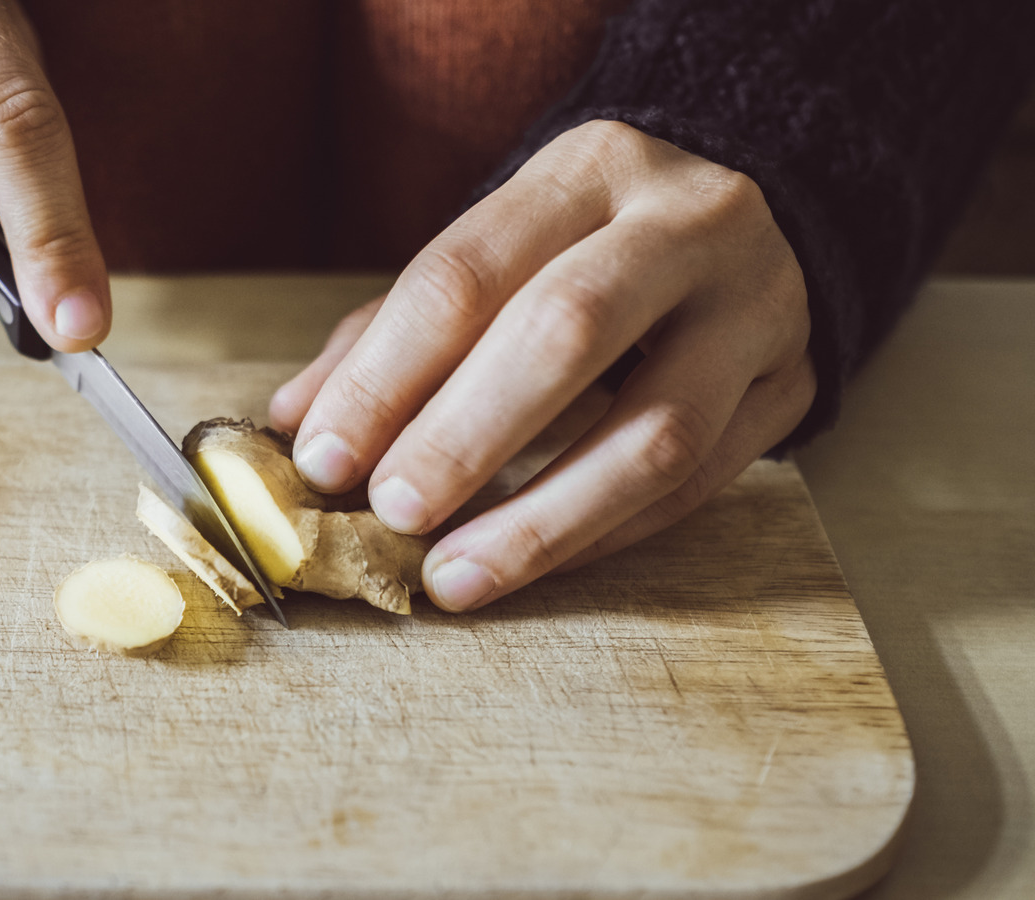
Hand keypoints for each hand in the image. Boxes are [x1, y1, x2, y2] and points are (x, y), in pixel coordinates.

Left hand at [270, 120, 815, 611]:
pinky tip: (528, 565)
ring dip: (542, 518)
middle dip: (465, 435)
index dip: (386, 375)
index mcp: (588, 169)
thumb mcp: (493, 253)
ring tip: (453, 576)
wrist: (741, 225)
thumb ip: (390, 333)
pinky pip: (697, 485)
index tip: (324, 457)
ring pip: (655, 429)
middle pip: (567, 330)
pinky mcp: (791, 386)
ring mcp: (757, 306)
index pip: (466, 273)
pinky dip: (600, 536)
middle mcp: (686, 223)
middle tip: (391, 511)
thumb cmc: (582, 247)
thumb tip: (295, 421)